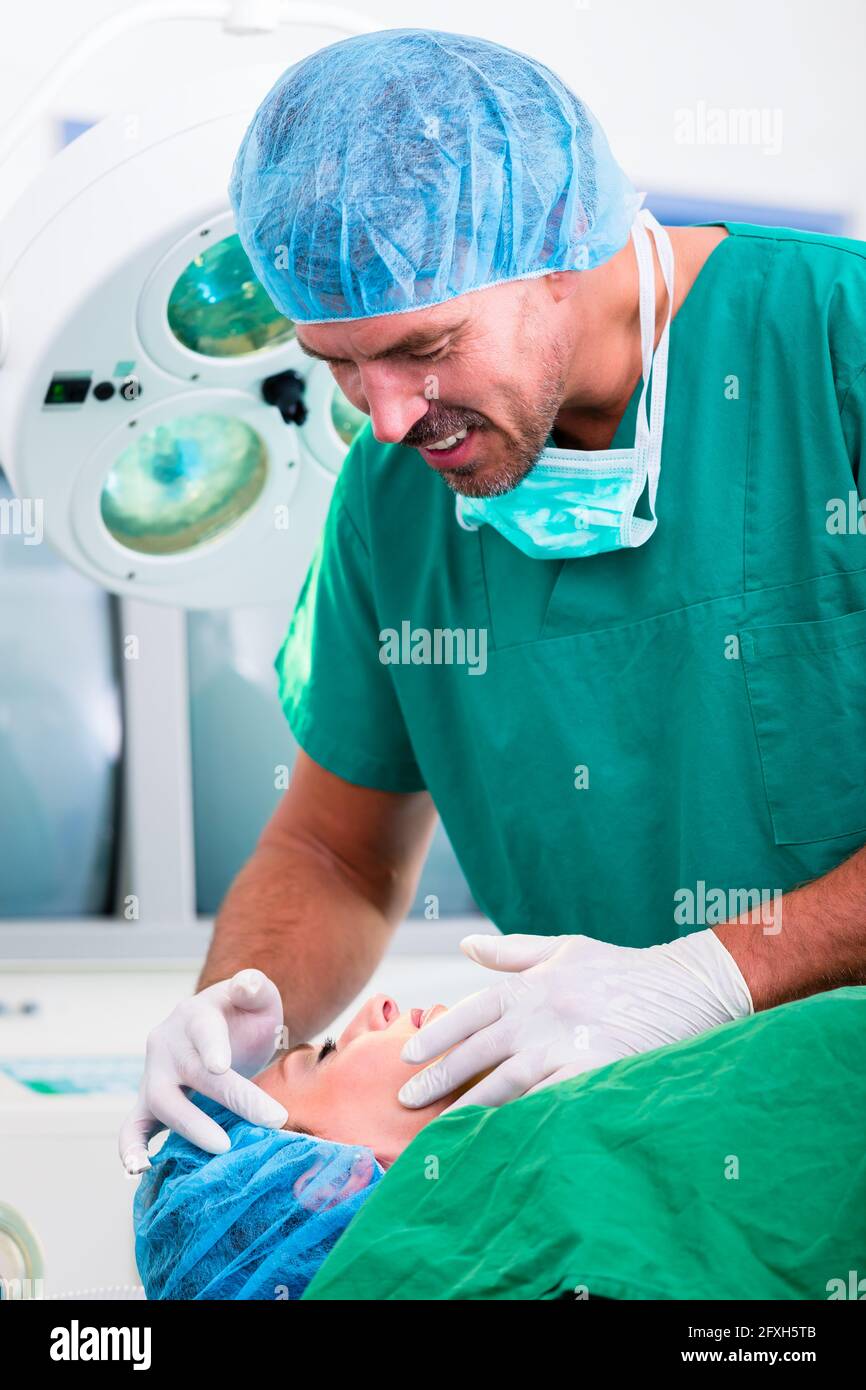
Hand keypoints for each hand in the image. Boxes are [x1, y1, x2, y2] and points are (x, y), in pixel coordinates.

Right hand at [118, 969, 288, 1172]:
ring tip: (222, 1147)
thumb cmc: (243, 1015)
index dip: (211, 1047)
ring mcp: (154, 1076)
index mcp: (194, 1014)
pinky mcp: (149, 1104)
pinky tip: (140, 1171)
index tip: (223, 1066)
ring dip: (190, 1126)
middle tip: (270, 1120)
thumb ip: (254, 986)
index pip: (203, 1030)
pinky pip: (132, 1128)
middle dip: (230, 1098)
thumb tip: (247, 983)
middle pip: (191, 1072)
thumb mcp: (257, 995)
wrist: (222, 1032)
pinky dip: (130, 1150)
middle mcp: (167, 1044)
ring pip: (162, 1102)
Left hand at [398, 929, 752, 1109]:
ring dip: (470, 1106)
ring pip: (506, 1082)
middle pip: (479, 1051)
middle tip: (407, 1099)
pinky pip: (548, 1101)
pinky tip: (498, 1137)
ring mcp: (567, 1045)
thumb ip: (512, 953)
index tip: (407, 1057)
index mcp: (531, 984)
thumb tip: (467, 946)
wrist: (681, 987)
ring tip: (440, 1127)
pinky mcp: (593, 1072)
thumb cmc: (619, 969)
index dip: (438, 1036)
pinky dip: (522, 1119)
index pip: (471, 1013)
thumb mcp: (564, 949)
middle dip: (441, 1077)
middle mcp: (541, 1014)